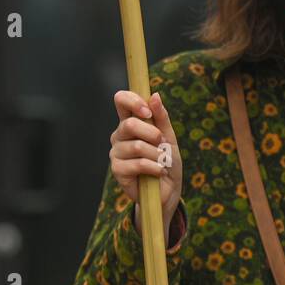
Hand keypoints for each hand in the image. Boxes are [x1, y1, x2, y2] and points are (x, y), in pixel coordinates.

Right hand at [110, 90, 180, 235]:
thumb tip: (154, 95)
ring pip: (137, 146)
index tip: (148, 112)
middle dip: (153, 134)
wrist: (168, 189)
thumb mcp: (169, 136)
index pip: (121, 100)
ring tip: (162, 162)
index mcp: (129, 121)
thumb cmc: (166, 160)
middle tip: (163, 144)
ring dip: (157, 155)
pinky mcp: (117, 170)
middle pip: (129, 124)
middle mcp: (119, 135)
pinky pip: (138, 163)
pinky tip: (159, 172)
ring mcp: (116, 152)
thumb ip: (161, 117)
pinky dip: (154, 167)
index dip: (133, 101)